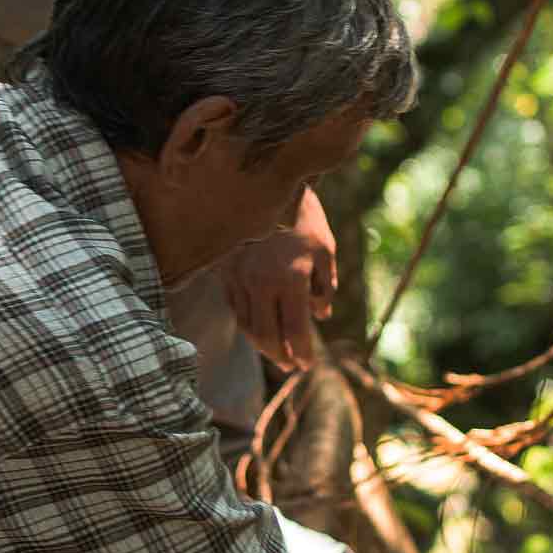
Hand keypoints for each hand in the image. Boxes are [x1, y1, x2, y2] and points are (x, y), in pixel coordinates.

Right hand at [220, 187, 339, 369]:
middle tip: (291, 366)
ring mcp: (240, 277)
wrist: (268, 187)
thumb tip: (321, 316)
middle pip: (268, 336)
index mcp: (292, 278)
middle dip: (280, 356)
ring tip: (276, 353)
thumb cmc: (304, 220)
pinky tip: (260, 330)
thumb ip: (325, 288)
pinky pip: (236, 309)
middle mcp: (262, 282)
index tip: (308, 365)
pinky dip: (248, 325)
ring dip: (263, 346)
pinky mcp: (226, 272)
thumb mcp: (325, 251)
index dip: (303, 352)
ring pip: (248, 326)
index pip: (296, 329)